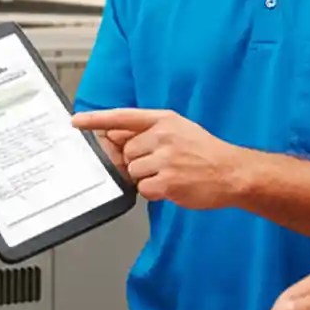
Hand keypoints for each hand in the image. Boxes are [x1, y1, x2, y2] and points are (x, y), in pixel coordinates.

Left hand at [72, 108, 244, 209]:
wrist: (232, 172)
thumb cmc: (205, 152)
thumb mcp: (178, 130)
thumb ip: (147, 132)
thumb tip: (116, 136)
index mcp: (164, 120)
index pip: (123, 117)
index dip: (97, 120)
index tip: (76, 122)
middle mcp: (163, 136)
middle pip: (126, 152)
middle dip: (136, 162)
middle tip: (159, 164)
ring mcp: (166, 159)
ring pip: (133, 172)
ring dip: (145, 178)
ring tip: (169, 174)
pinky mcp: (168, 181)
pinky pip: (143, 189)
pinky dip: (153, 192)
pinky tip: (171, 186)